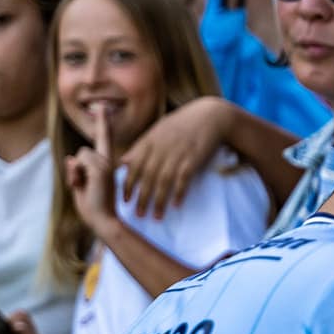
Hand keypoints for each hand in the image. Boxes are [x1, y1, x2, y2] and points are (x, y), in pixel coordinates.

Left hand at [66, 105, 118, 232]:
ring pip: (80, 156)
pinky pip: (79, 162)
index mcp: (106, 164)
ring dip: (75, 172)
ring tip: (84, 187)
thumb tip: (70, 158)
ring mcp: (106, 165)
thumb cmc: (92, 206)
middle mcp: (108, 162)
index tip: (103, 107)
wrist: (103, 220)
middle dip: (76, 168)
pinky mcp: (101, 169)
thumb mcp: (80, 184)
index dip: (103, 124)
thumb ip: (76, 170)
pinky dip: (75, 174)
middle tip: (82, 186)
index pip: (104, 140)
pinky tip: (83, 186)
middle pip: (82, 152)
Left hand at [120, 96, 230, 218]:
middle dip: (141, 198)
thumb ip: (140, 147)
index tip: (124, 201)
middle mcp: (160, 149)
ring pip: (163, 182)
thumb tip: (123, 162)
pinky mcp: (193, 159)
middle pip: (147, 178)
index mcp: (149, 141)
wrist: (210, 116)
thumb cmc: (182, 124)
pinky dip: (179, 193)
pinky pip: (183, 179)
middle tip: (138, 215)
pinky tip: (176, 205)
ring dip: (159, 201)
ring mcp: (176, 154)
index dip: (128, 185)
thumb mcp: (157, 131)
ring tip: (156, 217)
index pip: (133, 167)